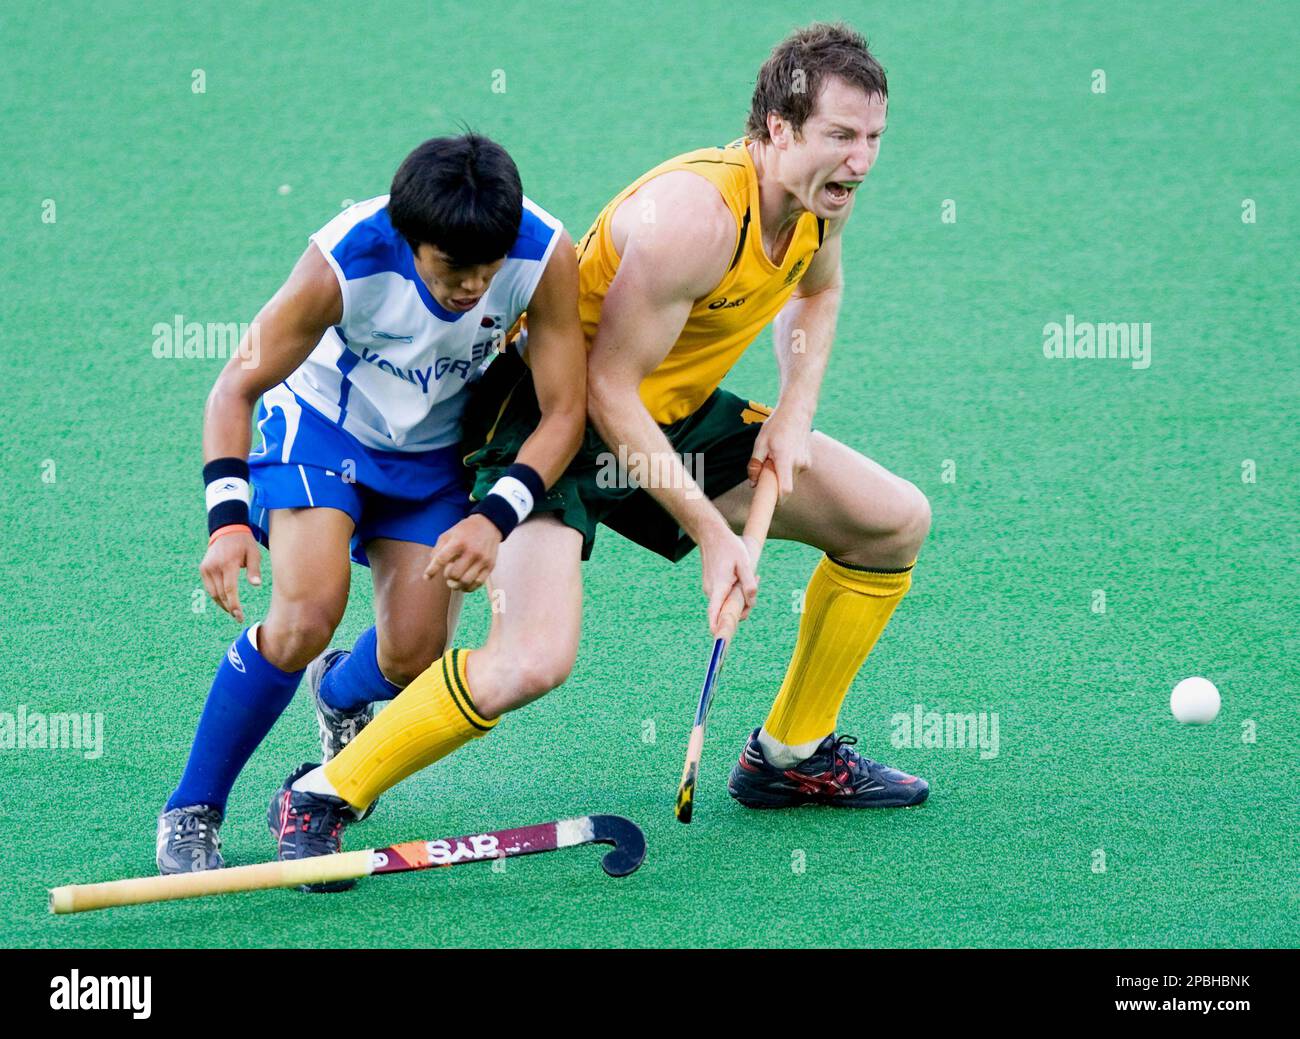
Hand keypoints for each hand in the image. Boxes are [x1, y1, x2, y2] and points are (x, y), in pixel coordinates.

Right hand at [200, 529, 261, 623]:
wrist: (227, 530)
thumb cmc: (244, 543)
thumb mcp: (254, 554)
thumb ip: (254, 570)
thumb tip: (256, 585)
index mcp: (228, 564)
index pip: (229, 590)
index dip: (234, 605)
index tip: (239, 616)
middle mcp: (214, 567)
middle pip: (220, 594)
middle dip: (229, 608)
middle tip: (238, 617)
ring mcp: (206, 568)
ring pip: (212, 593)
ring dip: (222, 604)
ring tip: (232, 611)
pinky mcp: (203, 569)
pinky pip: (209, 587)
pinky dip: (216, 596)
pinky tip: (225, 601)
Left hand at [425, 514, 501, 590]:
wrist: (488, 525)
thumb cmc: (464, 531)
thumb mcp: (447, 535)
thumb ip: (437, 551)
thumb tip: (430, 572)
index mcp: (458, 542)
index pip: (441, 559)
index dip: (432, 570)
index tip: (427, 577)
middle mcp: (471, 551)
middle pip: (454, 574)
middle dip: (448, 577)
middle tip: (448, 574)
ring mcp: (482, 560)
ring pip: (465, 581)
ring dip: (457, 584)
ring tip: (454, 582)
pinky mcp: (490, 566)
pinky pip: (478, 583)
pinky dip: (468, 587)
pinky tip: (464, 584)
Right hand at [699, 523, 759, 637]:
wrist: (711, 535)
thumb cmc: (729, 547)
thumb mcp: (744, 562)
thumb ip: (749, 584)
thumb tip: (751, 601)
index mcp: (719, 587)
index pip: (714, 612)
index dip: (716, 626)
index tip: (718, 637)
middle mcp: (711, 591)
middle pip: (727, 610)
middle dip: (743, 604)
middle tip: (756, 582)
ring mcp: (710, 589)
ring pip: (727, 602)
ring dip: (740, 595)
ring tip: (752, 574)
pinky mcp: (712, 586)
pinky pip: (725, 595)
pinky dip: (735, 590)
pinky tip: (743, 575)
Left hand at [748, 407, 811, 500]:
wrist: (797, 411)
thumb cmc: (776, 426)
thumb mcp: (760, 443)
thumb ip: (755, 465)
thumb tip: (753, 483)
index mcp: (785, 460)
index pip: (786, 489)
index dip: (778, 500)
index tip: (770, 502)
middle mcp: (798, 464)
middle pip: (786, 485)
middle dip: (775, 484)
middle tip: (766, 470)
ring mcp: (805, 463)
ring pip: (790, 478)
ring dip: (781, 474)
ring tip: (775, 456)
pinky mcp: (808, 462)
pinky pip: (795, 472)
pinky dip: (787, 469)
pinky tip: (784, 453)